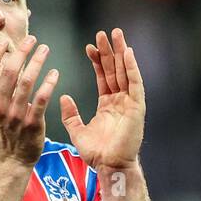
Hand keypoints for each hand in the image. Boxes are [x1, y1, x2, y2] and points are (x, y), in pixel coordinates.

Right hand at [0, 35, 59, 166]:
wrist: (9, 162)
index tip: (4, 42)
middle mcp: (0, 108)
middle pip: (10, 72)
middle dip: (21, 52)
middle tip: (31, 39)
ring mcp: (17, 116)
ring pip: (27, 82)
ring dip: (37, 62)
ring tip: (45, 50)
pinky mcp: (33, 124)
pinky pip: (41, 99)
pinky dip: (49, 84)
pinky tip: (54, 73)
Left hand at [59, 28, 145, 172]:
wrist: (110, 167)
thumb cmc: (97, 154)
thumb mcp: (77, 132)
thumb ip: (71, 115)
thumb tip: (64, 97)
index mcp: (108, 105)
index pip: (103, 77)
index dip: (97, 62)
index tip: (89, 47)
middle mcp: (120, 101)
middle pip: (114, 71)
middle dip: (109, 52)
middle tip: (103, 33)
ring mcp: (130, 103)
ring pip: (125, 72)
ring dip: (121, 53)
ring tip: (116, 34)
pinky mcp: (137, 107)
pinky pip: (135, 83)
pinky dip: (132, 67)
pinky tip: (127, 52)